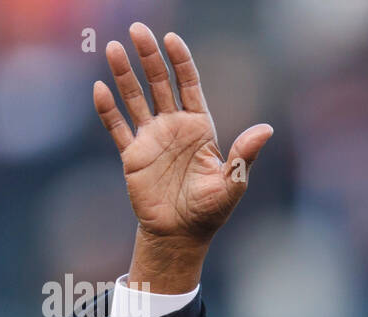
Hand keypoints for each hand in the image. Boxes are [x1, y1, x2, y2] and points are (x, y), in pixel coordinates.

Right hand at [93, 23, 272, 289]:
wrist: (181, 235)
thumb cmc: (210, 211)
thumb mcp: (232, 184)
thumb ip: (244, 156)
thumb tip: (266, 129)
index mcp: (200, 127)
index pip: (189, 85)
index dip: (181, 61)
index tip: (171, 39)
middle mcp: (174, 127)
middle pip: (159, 83)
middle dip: (150, 56)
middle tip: (138, 30)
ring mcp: (151, 138)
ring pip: (135, 98)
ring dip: (124, 74)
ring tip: (114, 48)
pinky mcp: (132, 155)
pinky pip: (116, 127)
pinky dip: (108, 110)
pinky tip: (100, 89)